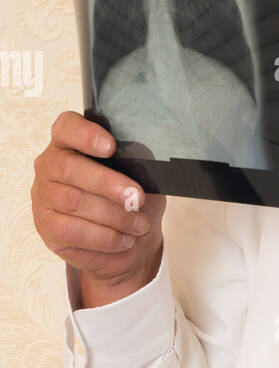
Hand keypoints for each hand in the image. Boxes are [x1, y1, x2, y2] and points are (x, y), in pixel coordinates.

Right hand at [32, 112, 165, 304]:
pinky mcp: (47, 226)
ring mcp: (44, 196)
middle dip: (107, 183)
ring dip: (113, 215)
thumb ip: (134, 165)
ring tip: (139, 224)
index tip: (111, 146)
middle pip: (70, 168)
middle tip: (136, 198)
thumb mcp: (139, 177)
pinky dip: (104, 237)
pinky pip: (73, 231)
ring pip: (73, 202)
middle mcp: (50, 166)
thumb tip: (144, 166)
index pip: (67, 128)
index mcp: (70, 143)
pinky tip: (124, 239)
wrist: (129, 240)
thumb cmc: (130, 200)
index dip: (85, 134)